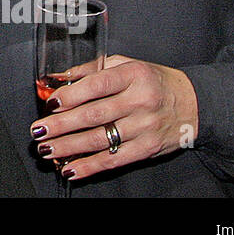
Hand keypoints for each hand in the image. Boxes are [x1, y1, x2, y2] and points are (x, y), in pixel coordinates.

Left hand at [31, 54, 198, 181]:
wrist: (194, 104)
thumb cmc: (154, 81)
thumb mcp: (127, 65)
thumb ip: (92, 70)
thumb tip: (57, 77)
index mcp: (134, 74)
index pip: (98, 85)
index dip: (71, 94)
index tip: (50, 103)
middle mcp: (140, 101)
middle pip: (94, 115)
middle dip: (62, 125)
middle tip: (39, 130)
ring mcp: (145, 127)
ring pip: (100, 139)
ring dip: (69, 147)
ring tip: (46, 149)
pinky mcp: (148, 149)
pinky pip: (114, 160)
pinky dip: (90, 166)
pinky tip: (70, 168)